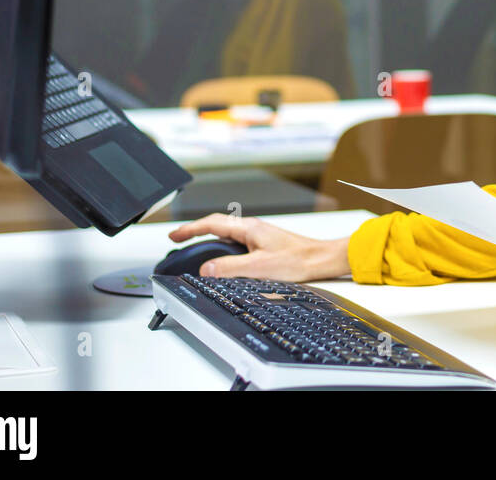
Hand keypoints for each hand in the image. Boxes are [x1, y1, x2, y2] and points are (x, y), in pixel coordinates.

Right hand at [167, 214, 349, 282]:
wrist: (321, 260)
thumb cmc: (297, 260)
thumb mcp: (259, 267)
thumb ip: (230, 269)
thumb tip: (206, 270)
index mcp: (249, 228)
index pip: (211, 224)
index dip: (190, 229)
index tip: (174, 235)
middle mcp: (252, 229)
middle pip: (217, 226)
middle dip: (195, 231)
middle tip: (179, 240)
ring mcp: (259, 236)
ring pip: (227, 235)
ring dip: (209, 240)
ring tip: (195, 249)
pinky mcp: (265, 245)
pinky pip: (236, 243)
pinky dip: (222, 248)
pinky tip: (223, 259)